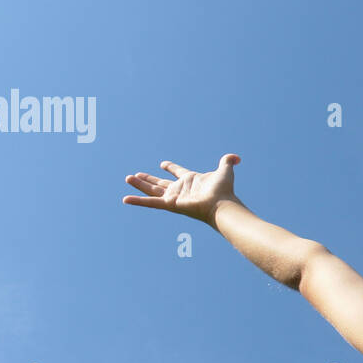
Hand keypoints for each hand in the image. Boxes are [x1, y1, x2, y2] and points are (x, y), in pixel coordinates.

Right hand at [122, 154, 240, 225]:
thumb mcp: (225, 171)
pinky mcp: (170, 204)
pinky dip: (138, 201)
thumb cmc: (223, 190)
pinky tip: (125, 199)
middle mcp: (181, 189)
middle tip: (136, 174)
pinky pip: (151, 202)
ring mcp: (174, 197)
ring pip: (152, 190)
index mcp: (191, 180)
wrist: (221, 204)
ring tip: (128, 178)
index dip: (171, 167)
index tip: (163, 163)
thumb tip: (236, 157)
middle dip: (149, 179)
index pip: (178, 172)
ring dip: (140, 185)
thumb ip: (227, 161)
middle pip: (161, 183)